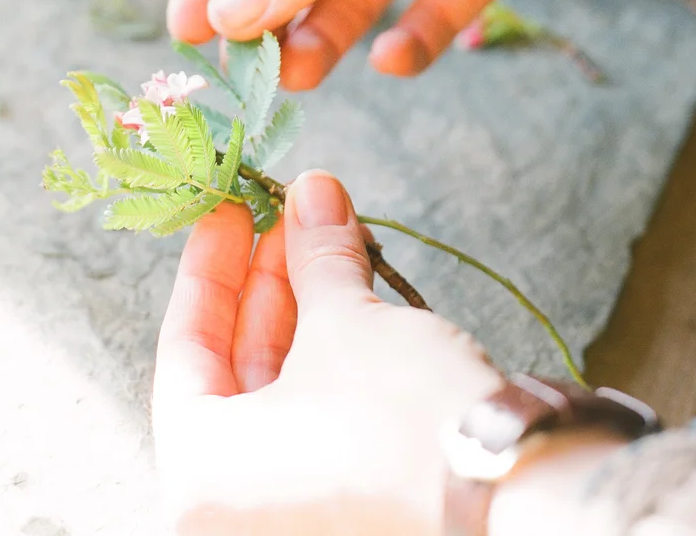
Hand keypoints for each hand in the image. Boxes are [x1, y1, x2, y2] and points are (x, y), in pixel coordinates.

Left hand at [152, 170, 504, 535]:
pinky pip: (323, 417)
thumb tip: (311, 191)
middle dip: (271, 280)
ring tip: (333, 237)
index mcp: (204, 475)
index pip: (184, 350)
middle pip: (237, 369)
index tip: (230, 209)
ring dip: (309, 308)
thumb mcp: (347, 322)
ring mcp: (296, 510)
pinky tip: (359, 291)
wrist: (512, 492)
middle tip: (290, 215)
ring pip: (285, 391)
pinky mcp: (352, 502)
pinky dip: (336, 353)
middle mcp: (237, 506)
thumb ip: (317, 254)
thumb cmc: (402, 421)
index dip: (211, 267)